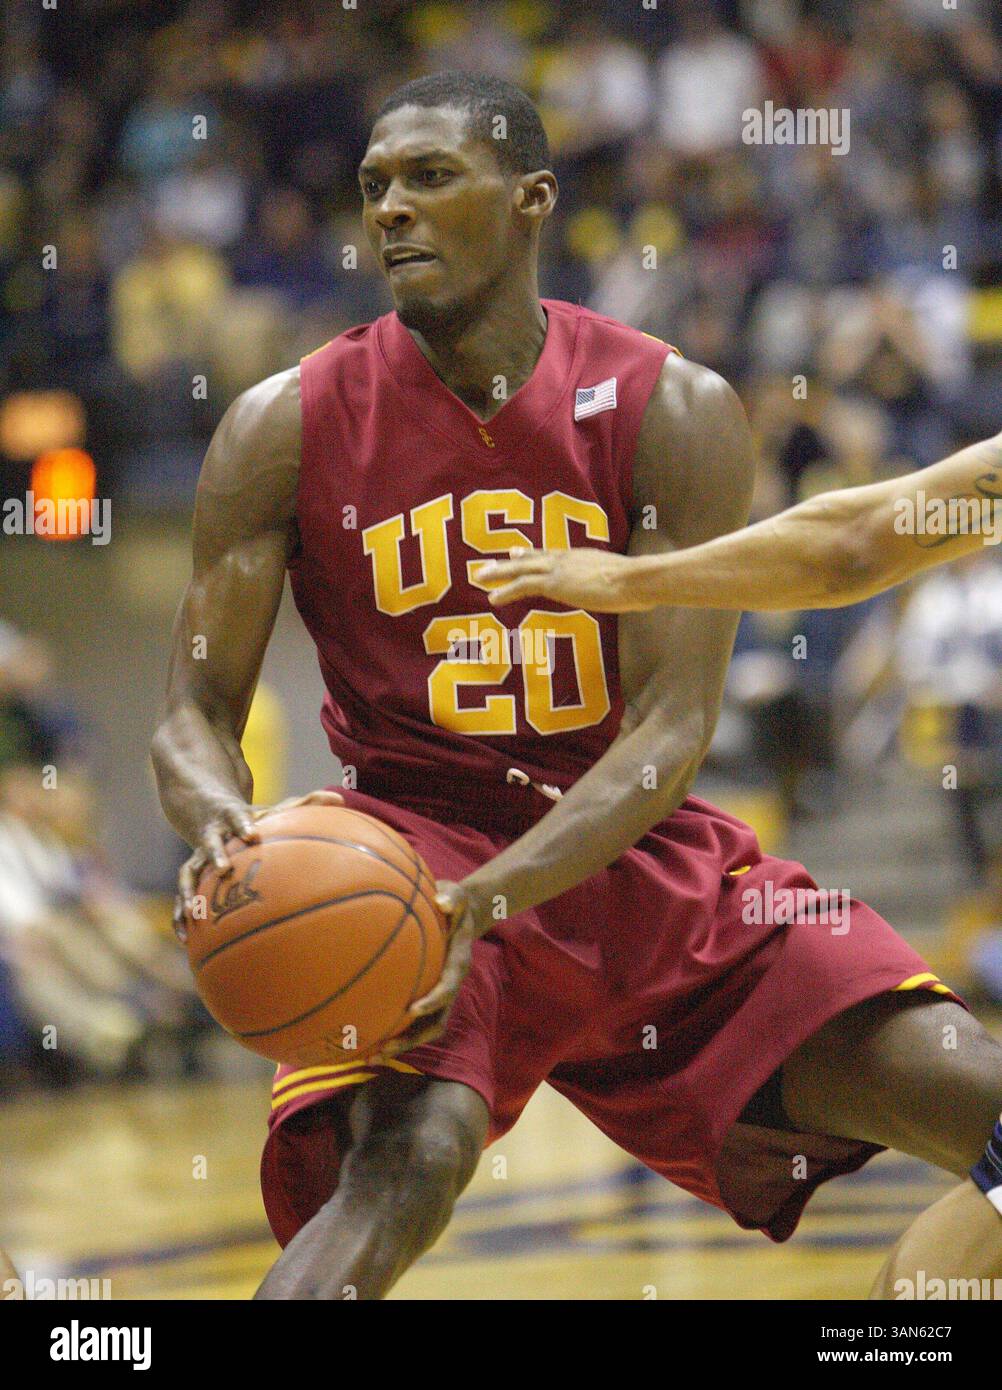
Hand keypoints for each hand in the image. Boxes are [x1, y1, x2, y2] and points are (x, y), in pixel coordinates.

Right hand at [173, 788, 342, 940]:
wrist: (206, 809)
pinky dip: (181, 916)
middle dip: (215, 855)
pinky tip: (184, 939)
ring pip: (189, 872)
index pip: (237, 818)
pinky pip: (185, 895)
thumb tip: (340, 797)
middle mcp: (212, 836)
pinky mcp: (193, 874)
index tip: (252, 834)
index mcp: (232, 818)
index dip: (243, 824)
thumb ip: (306, 803)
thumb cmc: (249, 816)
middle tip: (223, 869)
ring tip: (191, 912)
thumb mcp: (273, 806)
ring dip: (188, 891)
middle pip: (209, 843)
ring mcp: (198, 856)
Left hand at [370, 880, 478, 1058]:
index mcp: (457, 965)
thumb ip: (453, 898)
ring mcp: (437, 996)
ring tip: (370, 1056)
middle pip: (434, 1023)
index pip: (448, 988)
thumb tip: (442, 900)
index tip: (413, 1009)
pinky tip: (365, 1037)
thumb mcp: (457, 895)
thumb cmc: (453, 904)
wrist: (461, 915)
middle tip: (385, 1047)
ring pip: (422, 1030)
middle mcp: (449, 987)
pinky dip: (392, 1032)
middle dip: (411, 1039)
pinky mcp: (425, 996)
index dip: (433, 1001)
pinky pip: (410, 1022)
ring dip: (400, 1045)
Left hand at [479, 547, 646, 611]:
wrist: (635, 579)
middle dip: (506, 563)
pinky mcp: (554, 583)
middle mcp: (566, 559)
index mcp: (580, 557)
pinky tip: (492, 598)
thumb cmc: (637, 583)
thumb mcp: (623, 580)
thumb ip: (617, 583)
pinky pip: (522, 585)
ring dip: (498, 574)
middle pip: (530, 559)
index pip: (550, 554)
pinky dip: (505, 591)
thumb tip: (629, 592)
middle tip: (487, 565)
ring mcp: (559, 569)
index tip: (516, 553)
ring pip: (520, 569)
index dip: (531, 554)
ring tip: (479, 578)